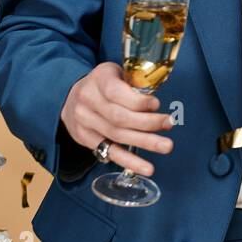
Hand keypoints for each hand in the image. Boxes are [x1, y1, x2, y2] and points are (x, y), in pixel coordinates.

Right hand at [60, 62, 173, 176]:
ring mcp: (84, 121)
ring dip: (144, 142)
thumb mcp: (119, 74)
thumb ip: (135, 84)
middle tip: (169, 124)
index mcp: (99, 79)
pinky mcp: (85, 139)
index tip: (157, 105)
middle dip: (147, 122)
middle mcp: (88, 100)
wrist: (72, 97)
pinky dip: (130, 161)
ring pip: (117, 135)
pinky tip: (147, 168)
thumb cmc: (106, 84)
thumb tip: (156, 105)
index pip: (115, 92)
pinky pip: (110, 152)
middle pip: (119, 117)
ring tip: (166, 146)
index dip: (137, 101)